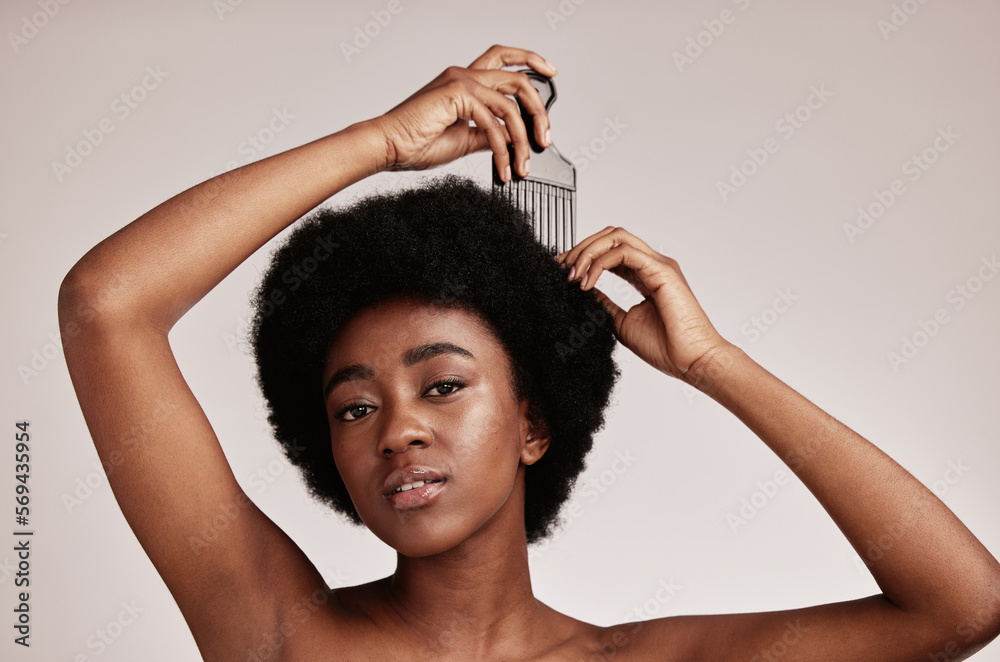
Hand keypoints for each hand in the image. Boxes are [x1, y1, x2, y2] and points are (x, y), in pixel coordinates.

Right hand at [371, 45, 556, 179]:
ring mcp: (461, 82)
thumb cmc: (415, 144)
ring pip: (511, 105)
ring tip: (522, 164)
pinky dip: (503, 148)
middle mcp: (464, 76)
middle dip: (539, 108)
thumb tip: (509, 139)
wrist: (388, 148)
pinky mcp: (458, 95)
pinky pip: (495, 122)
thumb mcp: (463, 141)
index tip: (551, 74)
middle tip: (544, 137)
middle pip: (517, 78)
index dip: (530, 61)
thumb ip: (487, 135)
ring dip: (522, 138)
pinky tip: (503, 166)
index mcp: (464, 82)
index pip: (503, 60)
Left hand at [556, 227, 731, 380]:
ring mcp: (658, 265)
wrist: (690, 361)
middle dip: (581, 248)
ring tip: (572, 275)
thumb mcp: (622, 322)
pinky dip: (600, 263)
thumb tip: (585, 291)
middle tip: (561, 268)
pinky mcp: (662, 271)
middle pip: (610, 236)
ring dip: (588, 251)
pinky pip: (624, 253)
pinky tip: (587, 282)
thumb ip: (605, 304)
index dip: (583, 256)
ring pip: (616, 237)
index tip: (561, 271)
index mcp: (645, 275)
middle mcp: (652, 264)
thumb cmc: (665, 348)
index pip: (610, 251)